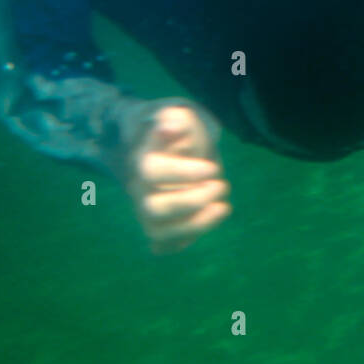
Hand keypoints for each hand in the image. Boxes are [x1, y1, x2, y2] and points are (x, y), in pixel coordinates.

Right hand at [126, 105, 231, 253]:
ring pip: (158, 232)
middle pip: (153, 208)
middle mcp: (139, 189)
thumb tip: (169, 127)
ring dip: (195, 224)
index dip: (184, 173)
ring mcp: (145, 210)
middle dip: (193, 201)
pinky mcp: (156, 226)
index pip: (152, 172)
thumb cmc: (179, 133)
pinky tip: (208, 219)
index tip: (212, 168)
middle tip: (221, 186)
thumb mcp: (180, 118)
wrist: (170, 148)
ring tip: (224, 207)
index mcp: (143, 160)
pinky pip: (162, 245)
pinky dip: (184, 241)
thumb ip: (176, 120)